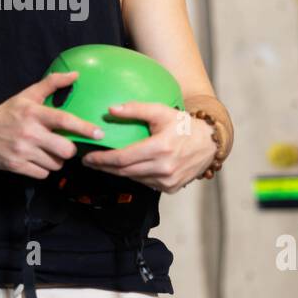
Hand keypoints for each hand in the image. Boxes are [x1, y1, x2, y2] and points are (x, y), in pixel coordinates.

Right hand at [0, 72, 103, 179]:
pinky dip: (43, 169)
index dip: (84, 128)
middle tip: (62, 145)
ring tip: (46, 151)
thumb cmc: (9, 113)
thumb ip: (52, 83)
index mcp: (34, 113)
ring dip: (56, 160)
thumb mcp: (28, 95)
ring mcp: (22, 150)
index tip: (99, 134)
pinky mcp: (16, 165)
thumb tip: (76, 74)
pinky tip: (36, 159)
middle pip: (65, 149)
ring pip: (55, 164)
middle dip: (68, 150)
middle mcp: (29, 132)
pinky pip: (43, 174)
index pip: (64, 120)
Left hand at [81, 103, 215, 193]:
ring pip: (133, 179)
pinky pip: (145, 183)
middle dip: (104, 167)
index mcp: (160, 148)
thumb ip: (135, 109)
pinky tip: (126, 168)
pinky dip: (134, 176)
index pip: (123, 158)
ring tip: (104, 164)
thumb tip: (111, 109)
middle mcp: (164, 168)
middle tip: (89, 162)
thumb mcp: (161, 111)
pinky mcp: (171, 188)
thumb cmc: (183, 125)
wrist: (209, 143)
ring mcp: (168, 181)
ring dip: (117, 172)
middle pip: (124, 171)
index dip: (102, 159)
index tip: (87, 157)